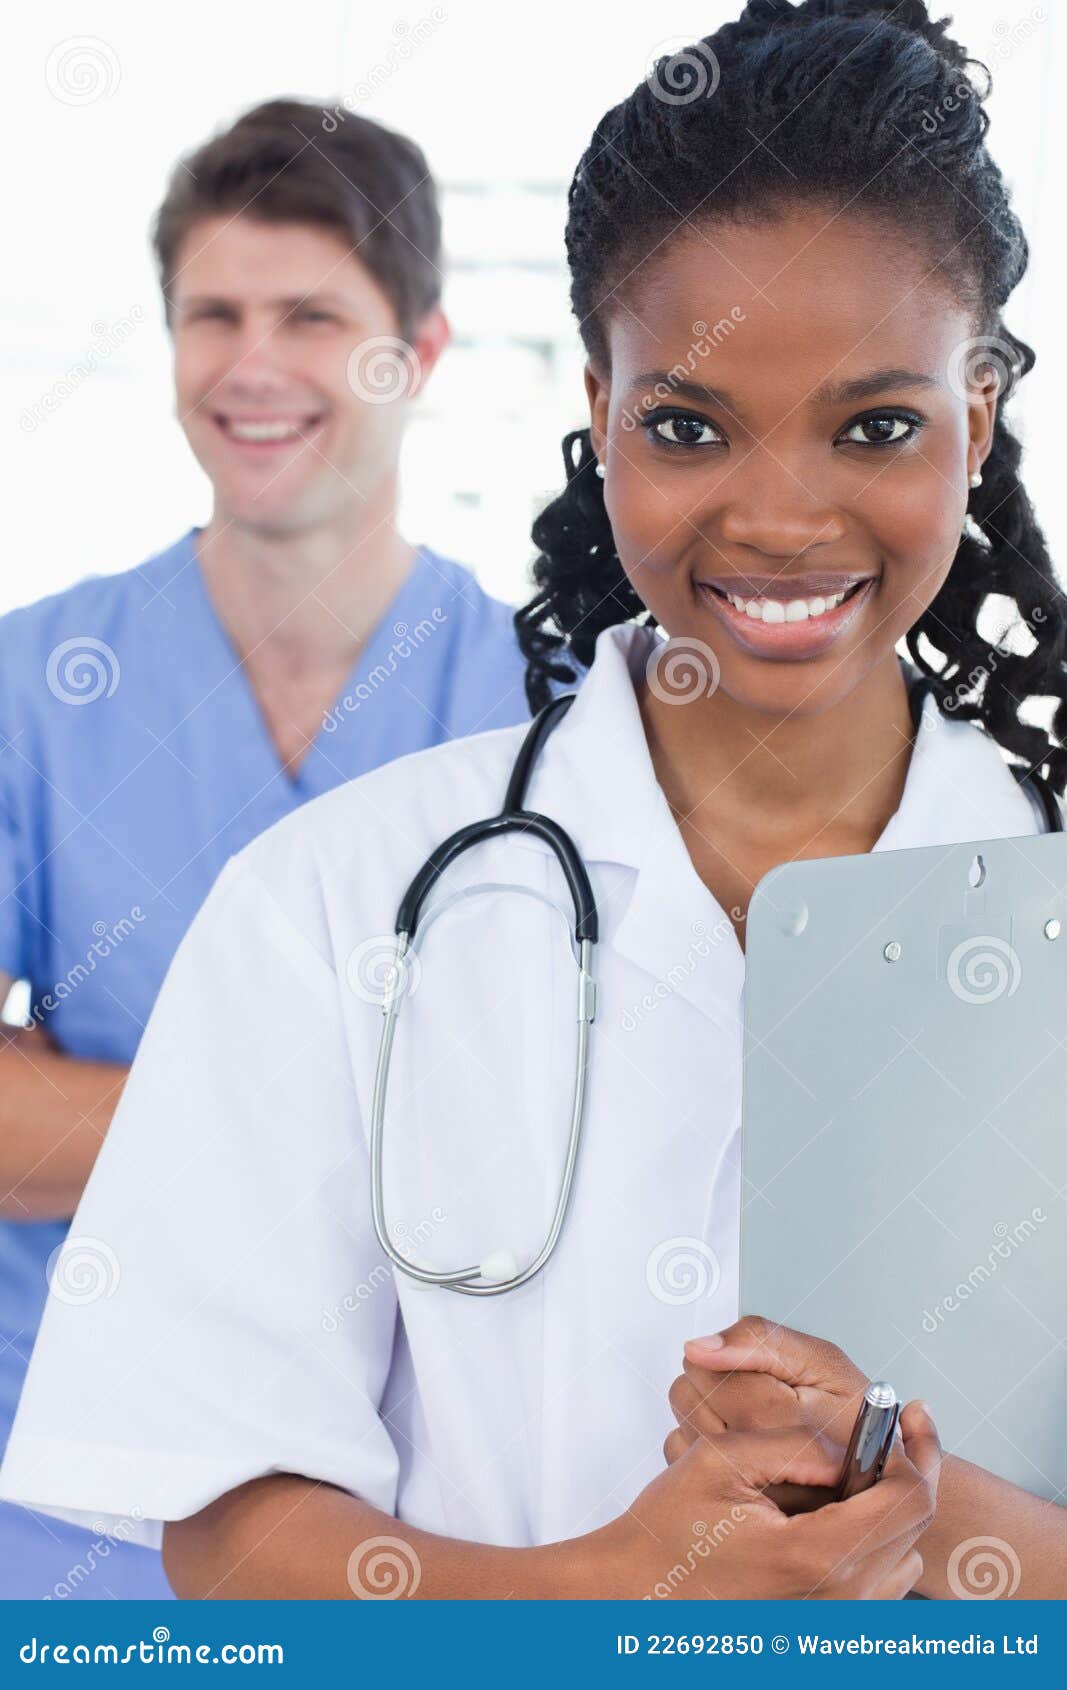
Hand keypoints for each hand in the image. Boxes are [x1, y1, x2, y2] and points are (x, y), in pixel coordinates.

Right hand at [589, 1402, 940, 1598]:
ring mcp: (833, 1621)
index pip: (908, 1500)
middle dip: (906, 1469)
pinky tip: (840, 1509)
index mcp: (816, 1557)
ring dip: (892, 1507)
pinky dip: (875, 1541)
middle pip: (914, 1528)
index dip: (914, 1448)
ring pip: (903, 1556)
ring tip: (860, 1467)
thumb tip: (848, 1446)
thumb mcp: (721, 1462)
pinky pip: (879, 1582)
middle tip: (890, 1427)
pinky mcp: (824, 1627)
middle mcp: (837, 1600)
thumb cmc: (667, 1533)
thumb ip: (794, 1444)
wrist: (635, 1594)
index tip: (904, 1413)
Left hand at [665, 1315, 876, 1512]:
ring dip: (706, 1416)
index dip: (723, 1357)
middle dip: (712, 1384)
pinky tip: (740, 1450)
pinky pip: (683, 1458)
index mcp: (774, 1420)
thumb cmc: (854, 1421)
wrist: (878, 1490)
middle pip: (684, 1394)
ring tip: (751, 1423)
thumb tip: (699, 1347)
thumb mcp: (824, 1363)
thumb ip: (761, 1340)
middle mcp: (750, 1463)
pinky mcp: (726, 1511)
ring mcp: (736, 1494)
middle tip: (753, 1396)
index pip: (701, 1366)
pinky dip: (702, 1449)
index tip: (752, 1369)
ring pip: (679, 1423)